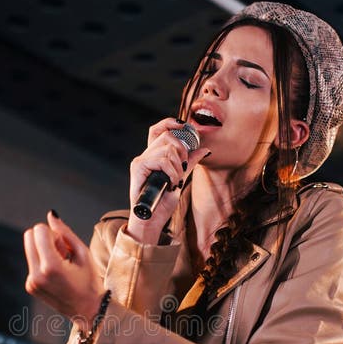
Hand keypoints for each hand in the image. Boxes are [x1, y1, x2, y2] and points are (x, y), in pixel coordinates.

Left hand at [23, 211, 104, 330]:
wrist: (88, 311)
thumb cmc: (90, 281)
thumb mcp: (83, 253)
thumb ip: (65, 232)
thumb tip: (50, 215)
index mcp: (50, 266)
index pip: (39, 230)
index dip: (54, 233)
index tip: (65, 246)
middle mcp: (36, 275)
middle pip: (29, 236)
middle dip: (45, 238)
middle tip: (62, 252)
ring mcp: (31, 282)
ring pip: (29, 247)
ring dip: (44, 250)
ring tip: (62, 264)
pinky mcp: (30, 286)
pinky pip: (32, 262)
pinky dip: (43, 262)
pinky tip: (58, 274)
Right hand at [127, 117, 208, 242]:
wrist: (151, 220)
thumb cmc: (162, 203)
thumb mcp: (180, 179)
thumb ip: (190, 163)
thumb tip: (204, 149)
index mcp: (154, 156)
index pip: (159, 129)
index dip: (170, 123)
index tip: (183, 126)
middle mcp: (145, 155)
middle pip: (167, 136)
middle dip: (182, 151)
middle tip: (183, 169)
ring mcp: (140, 160)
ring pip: (167, 149)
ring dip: (178, 166)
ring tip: (175, 181)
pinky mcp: (138, 167)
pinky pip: (162, 160)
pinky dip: (172, 172)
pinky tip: (171, 184)